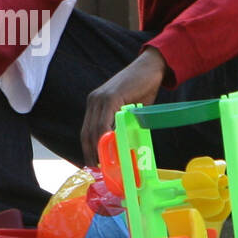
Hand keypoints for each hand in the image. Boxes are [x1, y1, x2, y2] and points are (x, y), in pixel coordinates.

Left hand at [80, 47, 167, 164]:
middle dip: (91, 153)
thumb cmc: (143, 88)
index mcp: (95, 104)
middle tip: (98, 170)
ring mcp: (100, 98)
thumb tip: (121, 146)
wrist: (151, 67)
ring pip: (94, 129)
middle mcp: (94, 101)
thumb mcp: (128, 110)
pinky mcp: (111, 97)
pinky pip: (105, 122)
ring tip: (105, 164)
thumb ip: (121, 124)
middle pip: (87, 133)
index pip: (86, 131)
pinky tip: (111, 148)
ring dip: (98, 149)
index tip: (92, 165)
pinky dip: (106, 137)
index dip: (87, 149)